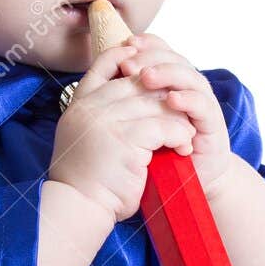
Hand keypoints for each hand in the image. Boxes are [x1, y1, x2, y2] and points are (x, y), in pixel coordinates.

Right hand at [48, 40, 196, 222]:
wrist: (78, 207)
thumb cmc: (87, 178)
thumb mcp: (85, 135)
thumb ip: (99, 112)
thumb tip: (130, 90)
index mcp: (81, 102)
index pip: (106, 62)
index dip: (130, 58)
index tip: (150, 69)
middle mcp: (91, 106)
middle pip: (139, 82)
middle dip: (166, 96)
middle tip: (182, 113)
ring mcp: (107, 120)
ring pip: (157, 104)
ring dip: (178, 119)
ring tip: (186, 136)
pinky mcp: (126, 138)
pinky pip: (165, 126)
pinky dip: (180, 136)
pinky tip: (183, 148)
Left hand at [114, 32, 234, 194]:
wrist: (179, 187)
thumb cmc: (151, 156)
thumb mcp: (132, 127)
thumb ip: (122, 102)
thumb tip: (97, 77)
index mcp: (167, 84)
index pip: (159, 52)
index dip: (145, 45)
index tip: (125, 45)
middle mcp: (186, 89)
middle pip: (174, 59)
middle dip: (150, 57)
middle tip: (129, 64)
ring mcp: (201, 105)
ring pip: (190, 76)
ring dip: (168, 73)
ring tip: (148, 77)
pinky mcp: (212, 124)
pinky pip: (202, 105)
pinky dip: (188, 99)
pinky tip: (172, 100)